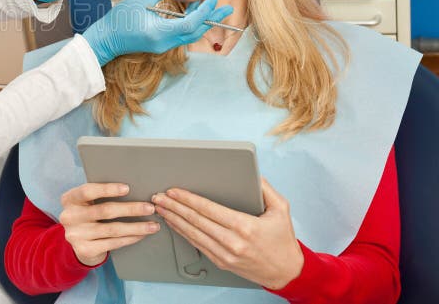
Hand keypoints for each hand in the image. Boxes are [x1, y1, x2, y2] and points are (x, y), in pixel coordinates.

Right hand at [59, 182, 159, 266]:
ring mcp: (76, 235)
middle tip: (149, 208)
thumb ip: (99, 195)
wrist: (77, 241)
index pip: (87, 191)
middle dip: (131, 209)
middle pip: (104, 211)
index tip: (127, 188)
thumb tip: (132, 188)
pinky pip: (113, 243)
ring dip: (136, 227)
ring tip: (153, 225)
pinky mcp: (85, 249)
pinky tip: (141, 235)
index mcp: (69, 199)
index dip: (107, 189)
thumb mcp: (87, 202)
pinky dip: (130, 238)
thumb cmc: (88, 214)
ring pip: (112, 229)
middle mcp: (69, 216)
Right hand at [82, 0, 232, 65]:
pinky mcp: (163, 45)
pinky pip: (183, 36)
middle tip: (227, 9)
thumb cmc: (121, 17)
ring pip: (191, 35)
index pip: (190, 24)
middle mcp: (165, 43)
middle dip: (212, 19)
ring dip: (203, 21)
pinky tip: (195, 12)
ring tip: (213, 7)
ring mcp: (164, 46)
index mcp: (160, 32)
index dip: (204, 12)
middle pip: (196, 32)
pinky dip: (192, 24)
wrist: (107, 38)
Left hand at [152, 178, 304, 289]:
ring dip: (174, 220)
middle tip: (159, 197)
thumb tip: (253, 172)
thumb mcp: (281, 209)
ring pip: (193, 234)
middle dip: (174, 207)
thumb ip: (265, 188)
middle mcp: (232, 242)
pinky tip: (174, 224)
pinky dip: (183, 233)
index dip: (188, 199)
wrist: (287, 272)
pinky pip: (197, 245)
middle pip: (195, 220)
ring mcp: (225, 254)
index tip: (174, 191)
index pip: (208, 209)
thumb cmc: (283, 240)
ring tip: (161, 209)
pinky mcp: (222, 262)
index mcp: (245, 226)